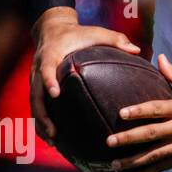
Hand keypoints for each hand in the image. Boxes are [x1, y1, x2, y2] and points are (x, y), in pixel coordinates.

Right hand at [31, 8, 140, 141]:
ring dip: (41, 124)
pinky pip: (37, 106)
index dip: (49, 81)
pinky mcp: (36, 87)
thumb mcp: (96, 32)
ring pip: (34, 104)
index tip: (56, 94)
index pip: (46, 69)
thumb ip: (116, 40)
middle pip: (36, 95)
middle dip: (43, 114)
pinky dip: (42, 121)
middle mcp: (38, 69)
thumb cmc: (78, 32)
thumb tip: (137, 50)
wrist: (52, 30)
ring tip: (53, 141)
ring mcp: (35, 80)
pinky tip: (52, 137)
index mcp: (51, 55)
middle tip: (54, 131)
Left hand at [108, 54, 171, 171]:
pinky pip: (161, 166)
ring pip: (154, 154)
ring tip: (114, 163)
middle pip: (152, 134)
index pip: (159, 109)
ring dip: (133, 160)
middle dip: (129, 138)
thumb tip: (159, 57)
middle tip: (110, 141)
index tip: (122, 113)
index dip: (140, 111)